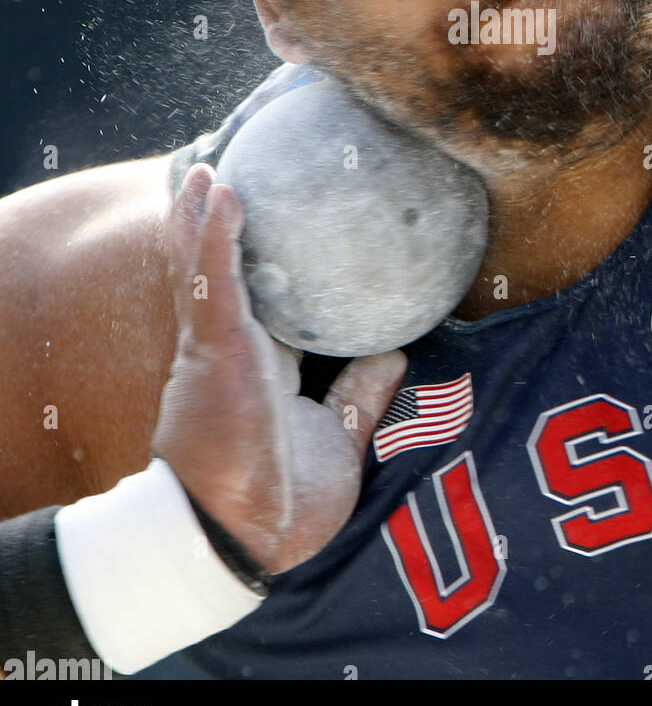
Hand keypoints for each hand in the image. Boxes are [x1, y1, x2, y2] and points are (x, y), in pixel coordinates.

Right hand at [153, 163, 406, 572]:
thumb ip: (360, 394)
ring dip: (202, 215)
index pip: (259, 305)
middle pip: (219, 278)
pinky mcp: (215, 346)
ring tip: (208, 170)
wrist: (243, 536)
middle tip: (220, 182)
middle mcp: (232, 350)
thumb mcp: (337, 438)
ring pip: (203, 267)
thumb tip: (395, 352)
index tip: (271, 231)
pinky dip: (214, 230)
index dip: (256, 270)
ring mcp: (218, 345)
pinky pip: (212, 277)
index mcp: (259, 369)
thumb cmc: (282, 499)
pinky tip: (220, 189)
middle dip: (213, 235)